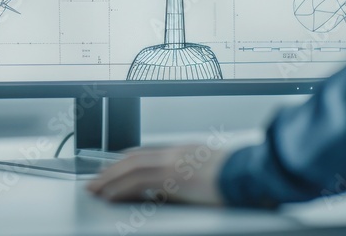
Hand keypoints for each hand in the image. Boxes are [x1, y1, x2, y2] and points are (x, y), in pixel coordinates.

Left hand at [86, 144, 229, 205]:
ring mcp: (173, 162)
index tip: (112, 170)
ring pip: (129, 168)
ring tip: (94, 189)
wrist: (251, 173)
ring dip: (109, 179)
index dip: (125, 162)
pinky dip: (119, 188)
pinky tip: (109, 196)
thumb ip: (192, 179)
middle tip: (95, 180)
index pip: (146, 153)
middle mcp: (175, 152)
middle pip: (133, 158)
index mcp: (184, 151)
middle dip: (111, 170)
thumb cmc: (241, 177)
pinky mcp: (172, 176)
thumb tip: (179, 191)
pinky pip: (137, 182)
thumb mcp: (212, 174)